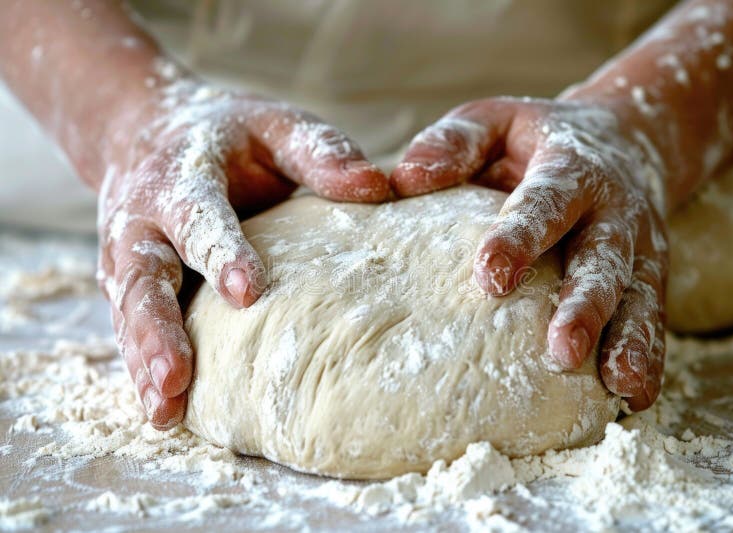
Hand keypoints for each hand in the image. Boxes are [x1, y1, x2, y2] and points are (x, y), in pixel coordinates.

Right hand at [98, 81, 388, 427]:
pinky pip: (130, 329)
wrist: (146, 131)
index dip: (220, 253)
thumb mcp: (274, 124)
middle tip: (176, 379)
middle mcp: (143, 222)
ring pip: (129, 315)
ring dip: (144, 365)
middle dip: (157, 331)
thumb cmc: (228, 135)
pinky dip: (142, 370)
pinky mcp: (128, 284)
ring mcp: (128, 258)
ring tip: (165, 413)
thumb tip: (380, 187)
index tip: (247, 293)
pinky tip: (165, 413)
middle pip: (143, 280)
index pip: (198, 217)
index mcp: (181, 178)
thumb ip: (319, 152)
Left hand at [391, 97, 666, 410]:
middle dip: (584, 305)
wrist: (622, 138)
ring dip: (627, 339)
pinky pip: (653, 315)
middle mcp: (612, 208)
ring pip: (638, 294)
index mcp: (569, 167)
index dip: (520, 236)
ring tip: (617, 385)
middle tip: (561, 350)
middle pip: (602, 258)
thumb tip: (406, 177)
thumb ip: (454, 143)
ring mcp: (640, 245)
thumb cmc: (534, 139)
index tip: (491, 276)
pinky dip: (648, 355)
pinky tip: (635, 396)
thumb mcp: (493, 121)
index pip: (546, 202)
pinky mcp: (651, 273)